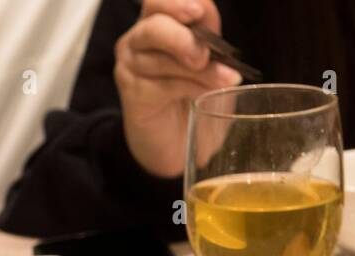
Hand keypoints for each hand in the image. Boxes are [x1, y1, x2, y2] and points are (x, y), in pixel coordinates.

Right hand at [114, 0, 241, 178]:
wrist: (178, 142)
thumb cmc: (194, 95)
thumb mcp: (209, 58)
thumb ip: (206, 33)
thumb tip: (206, 15)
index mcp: (156, 21)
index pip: (160, 0)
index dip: (179, 2)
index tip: (199, 12)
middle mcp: (137, 40)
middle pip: (154, 24)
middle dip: (182, 38)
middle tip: (204, 55)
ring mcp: (130, 67)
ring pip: (162, 59)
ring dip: (198, 71)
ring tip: (224, 80)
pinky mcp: (131, 94)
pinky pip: (162, 85)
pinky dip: (188, 89)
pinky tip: (202, 96)